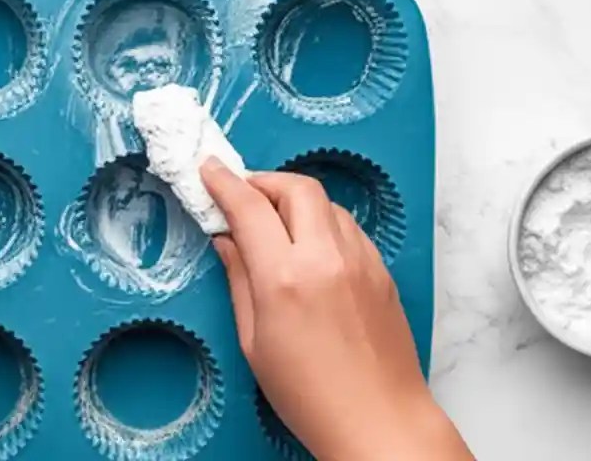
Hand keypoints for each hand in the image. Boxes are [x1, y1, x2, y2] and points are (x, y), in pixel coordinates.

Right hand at [201, 159, 470, 460]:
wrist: (378, 420)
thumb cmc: (310, 395)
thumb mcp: (254, 341)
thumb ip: (239, 280)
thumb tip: (227, 240)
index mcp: (285, 278)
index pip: (249, 207)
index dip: (224, 182)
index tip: (209, 169)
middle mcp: (327, 258)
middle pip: (296, 187)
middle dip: (265, 181)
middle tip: (243, 195)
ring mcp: (361, 261)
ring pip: (326, 204)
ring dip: (296, 201)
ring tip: (275, 224)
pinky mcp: (381, 271)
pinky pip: (349, 227)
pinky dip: (323, 223)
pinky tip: (310, 248)